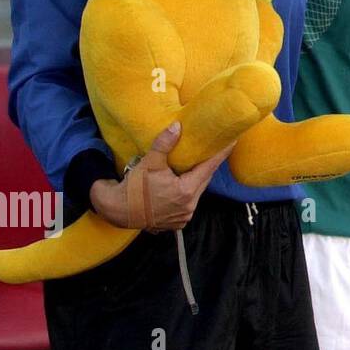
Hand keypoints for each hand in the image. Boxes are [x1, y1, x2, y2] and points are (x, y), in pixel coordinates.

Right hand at [89, 122, 230, 230]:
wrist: (117, 210)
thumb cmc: (134, 187)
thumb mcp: (150, 163)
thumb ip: (165, 144)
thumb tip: (177, 126)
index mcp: (186, 191)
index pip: (209, 167)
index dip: (221, 153)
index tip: (232, 141)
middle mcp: (189, 206)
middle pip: (204, 180)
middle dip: (207, 165)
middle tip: (210, 150)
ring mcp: (184, 216)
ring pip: (197, 192)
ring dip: (196, 180)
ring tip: (194, 166)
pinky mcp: (177, 223)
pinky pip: (188, 203)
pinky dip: (188, 193)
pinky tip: (182, 184)